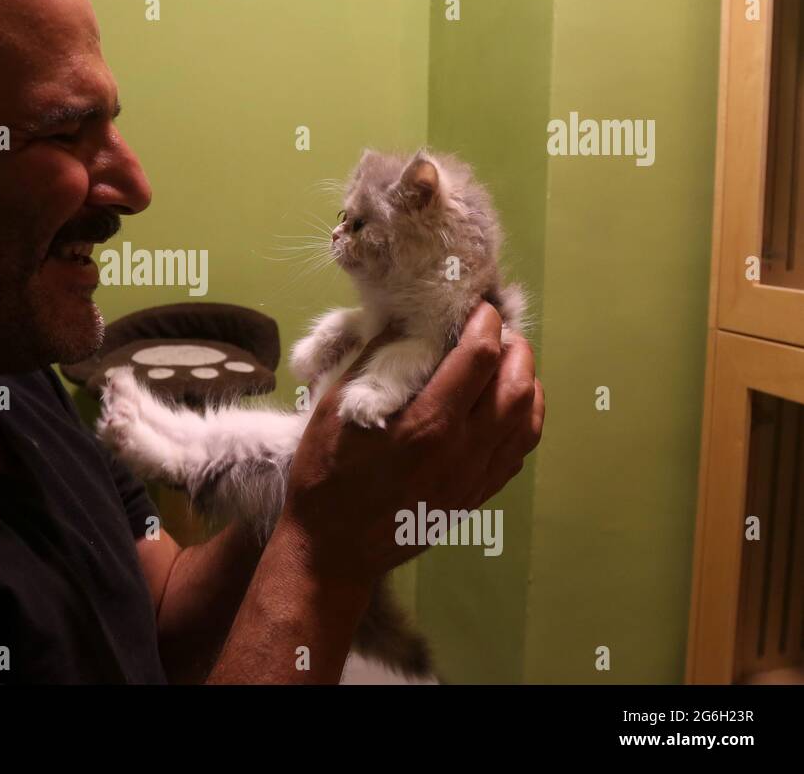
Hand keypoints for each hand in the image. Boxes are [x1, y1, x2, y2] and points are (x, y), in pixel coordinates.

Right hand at [279, 303, 543, 580]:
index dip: (485, 323)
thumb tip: (404, 320)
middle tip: (497, 330)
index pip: (479, 357)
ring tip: (509, 363)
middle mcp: (461, 450)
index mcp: (426, 423)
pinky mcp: (477, 496)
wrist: (334, 547)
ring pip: (527, 419)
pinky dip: (524, 419)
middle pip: (517, 385)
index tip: (478, 307)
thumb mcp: (335, 406)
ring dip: (527, 381)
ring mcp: (474, 477)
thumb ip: (374, 360)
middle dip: (514, 347)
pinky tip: (507, 405)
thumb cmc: (326, 472)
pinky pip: (518, 451)